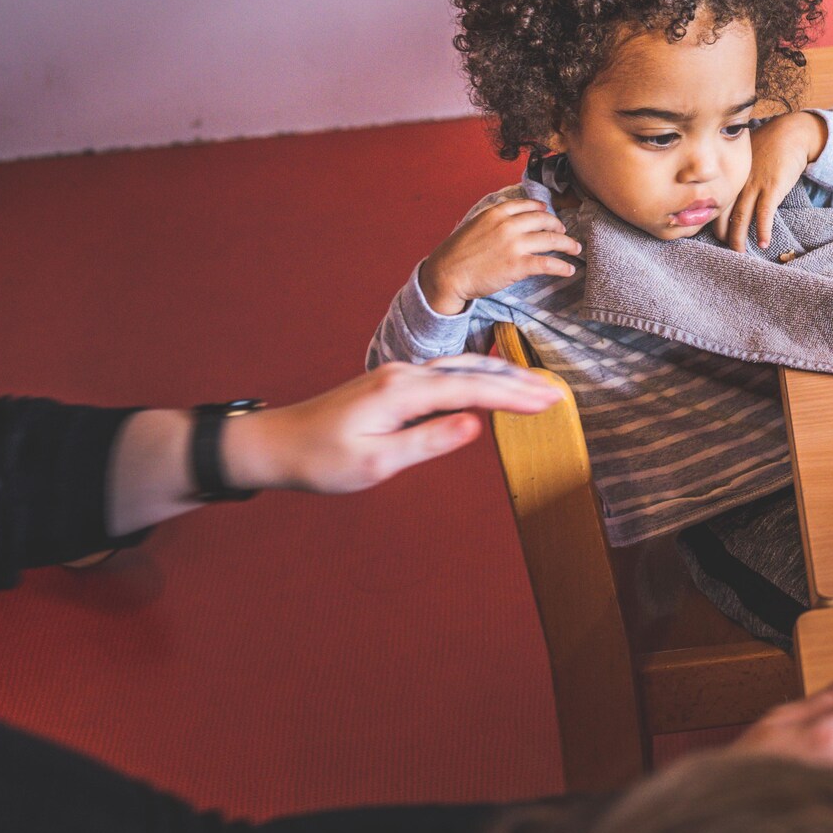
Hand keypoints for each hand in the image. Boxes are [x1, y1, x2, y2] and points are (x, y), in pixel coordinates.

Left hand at [109, 357, 567, 532]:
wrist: (274, 444)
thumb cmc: (320, 461)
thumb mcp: (375, 463)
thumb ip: (427, 441)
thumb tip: (475, 425)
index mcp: (402, 392)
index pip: (473, 390)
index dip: (516, 396)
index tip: (552, 401)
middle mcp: (404, 375)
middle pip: (473, 372)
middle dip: (518, 382)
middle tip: (558, 393)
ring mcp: (397, 376)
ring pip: (461, 370)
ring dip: (500, 378)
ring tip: (534, 388)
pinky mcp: (392, 384)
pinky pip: (446, 375)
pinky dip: (476, 378)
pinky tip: (488, 382)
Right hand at [419, 198, 579, 313]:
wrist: (446, 274)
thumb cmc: (457, 253)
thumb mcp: (474, 226)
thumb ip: (494, 221)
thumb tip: (511, 220)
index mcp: (496, 213)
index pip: (527, 205)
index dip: (542, 209)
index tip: (548, 212)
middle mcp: (508, 225)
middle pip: (544, 220)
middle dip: (558, 225)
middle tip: (564, 231)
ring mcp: (514, 245)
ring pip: (552, 239)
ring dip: (568, 244)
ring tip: (575, 248)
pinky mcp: (518, 265)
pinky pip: (548, 263)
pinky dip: (563, 267)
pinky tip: (569, 270)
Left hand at [723, 110, 828, 251]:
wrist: (791, 134)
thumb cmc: (770, 145)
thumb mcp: (746, 158)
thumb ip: (737, 174)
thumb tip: (731, 190)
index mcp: (728, 175)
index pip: (714, 203)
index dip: (712, 222)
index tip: (715, 235)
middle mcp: (737, 182)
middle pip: (723, 214)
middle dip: (723, 235)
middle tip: (725, 250)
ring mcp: (753, 186)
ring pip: (740, 218)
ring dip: (739, 238)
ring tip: (741, 253)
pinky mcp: (772, 188)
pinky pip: (764, 214)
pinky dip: (763, 230)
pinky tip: (764, 242)